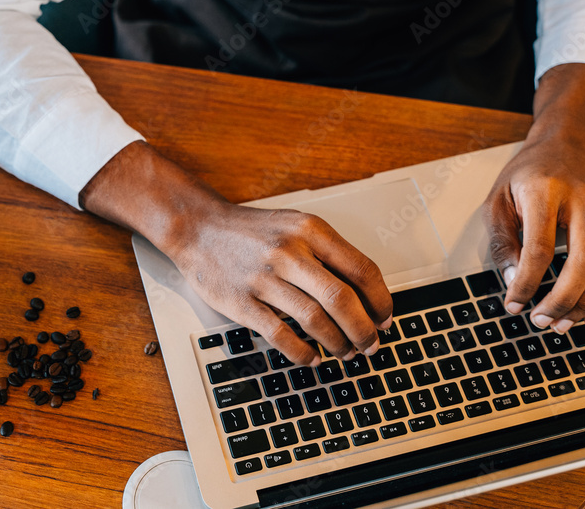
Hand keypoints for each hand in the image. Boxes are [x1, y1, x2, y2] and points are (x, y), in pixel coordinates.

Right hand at [80, 141, 392, 365]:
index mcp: (310, 230)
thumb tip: (365, 293)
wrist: (199, 228)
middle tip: (371, 345)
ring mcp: (264, 278)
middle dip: (364, 330)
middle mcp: (289, 252)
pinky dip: (302, 352)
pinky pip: (281, 335)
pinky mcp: (242, 302)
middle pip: (342, 300)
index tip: (385, 318)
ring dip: (337, 343)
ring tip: (345, 353)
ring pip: (315, 320)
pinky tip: (312, 357)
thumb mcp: (295, 226)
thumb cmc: (251, 231)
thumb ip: (328, 252)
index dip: (380, 300)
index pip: (361, 269)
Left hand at [483, 63, 584, 333]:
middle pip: (582, 262)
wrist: (570, 143)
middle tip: (541, 321)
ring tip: (562, 324)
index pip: (539, 248)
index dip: (526, 283)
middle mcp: (582, 203)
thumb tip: (513, 279)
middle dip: (561, 300)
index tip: (514, 304)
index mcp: (545, 192)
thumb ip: (502, 239)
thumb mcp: (499, 197)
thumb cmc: (528, 172)